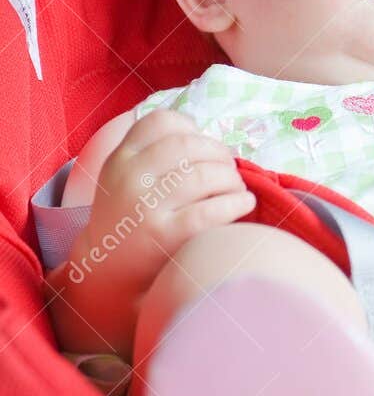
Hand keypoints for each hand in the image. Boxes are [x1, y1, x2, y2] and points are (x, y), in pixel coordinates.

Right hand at [80, 110, 255, 288]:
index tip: (205, 148)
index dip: (192, 129)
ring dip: (231, 178)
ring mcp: (145, 207)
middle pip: (188, 145)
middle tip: (228, 169)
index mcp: (121, 158)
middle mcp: (129, 178)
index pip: (161, 122)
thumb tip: (207, 139)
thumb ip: (155, 154)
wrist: (107, 272)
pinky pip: (209, 211)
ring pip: (203, 174)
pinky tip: (244, 203)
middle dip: (219, 153)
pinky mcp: (163, 236)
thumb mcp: (128, 178)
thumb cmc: (131, 219)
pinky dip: (235, 202)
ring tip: (236, 188)